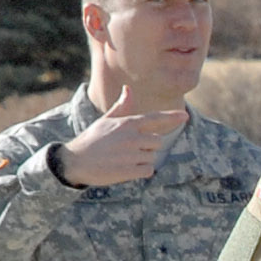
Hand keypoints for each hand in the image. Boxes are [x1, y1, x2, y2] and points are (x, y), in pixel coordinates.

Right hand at [51, 85, 187, 186]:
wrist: (76, 161)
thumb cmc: (92, 140)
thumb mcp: (106, 121)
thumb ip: (122, 107)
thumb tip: (129, 89)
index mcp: (127, 123)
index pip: (154, 118)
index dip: (171, 117)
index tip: (185, 116)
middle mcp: (132, 137)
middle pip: (157, 142)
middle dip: (147, 147)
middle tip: (127, 150)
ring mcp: (132, 154)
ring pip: (153, 157)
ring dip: (143, 160)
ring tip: (123, 159)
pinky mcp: (130, 170)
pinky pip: (148, 171)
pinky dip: (141, 172)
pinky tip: (126, 169)